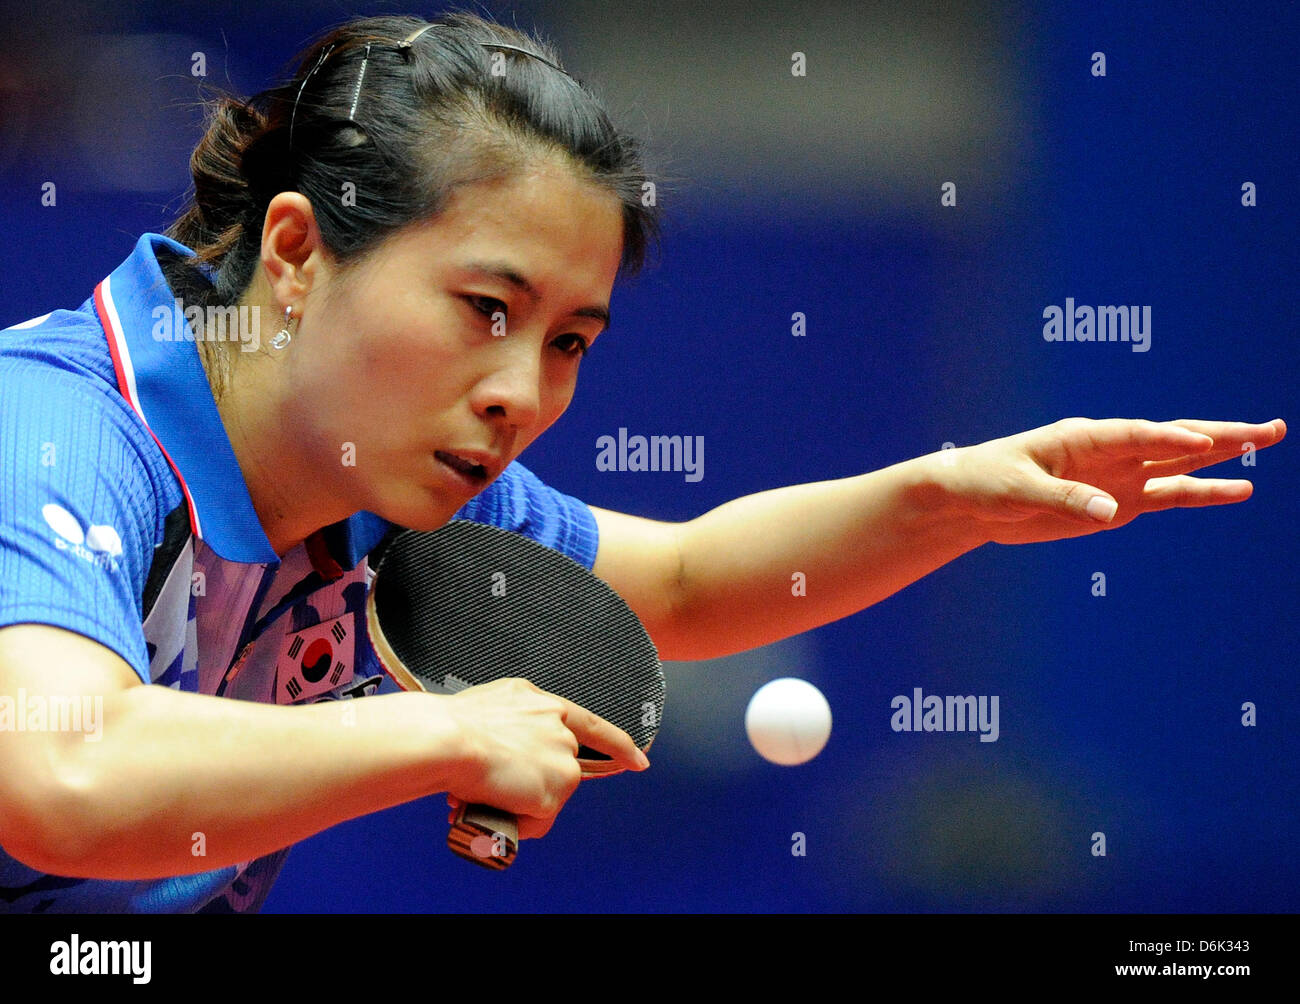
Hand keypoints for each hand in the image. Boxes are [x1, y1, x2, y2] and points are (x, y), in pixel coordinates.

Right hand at [439, 678, 647, 839]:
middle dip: (535, 782)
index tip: (639, 760)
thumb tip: (500, 754)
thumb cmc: (448, 727)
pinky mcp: (556, 788)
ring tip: (485, 795)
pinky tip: (496, 810)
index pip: (592, 725)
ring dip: (522, 802)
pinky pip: (541, 820)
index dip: (618, 745)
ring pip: (550, 795)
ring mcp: (561, 758)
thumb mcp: (485, 708)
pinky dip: (520, 822)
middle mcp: (558, 726)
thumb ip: (507, 725)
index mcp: (539, 702)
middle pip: (564, 766)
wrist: (446, 739)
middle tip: (499, 783)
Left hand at [935, 417, 1285, 545]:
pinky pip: (1168, 496)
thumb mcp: (1017, 491)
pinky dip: (1202, 493)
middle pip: (1173, 440)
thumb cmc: (986, 482)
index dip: (1168, 437)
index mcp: (1083, 437)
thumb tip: (1112, 512)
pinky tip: (1236, 490)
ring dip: (1222, 457)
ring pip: (1180, 464)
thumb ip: (1064, 499)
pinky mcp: (1119, 504)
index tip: (1201, 439)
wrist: (971, 499)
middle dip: (1221, 435)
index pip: (1136, 435)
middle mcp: (1110, 452)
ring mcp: (1119, 476)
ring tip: (1267, 443)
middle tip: (1270, 428)